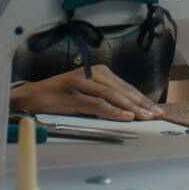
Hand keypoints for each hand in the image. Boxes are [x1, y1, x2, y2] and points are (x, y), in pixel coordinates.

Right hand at [11, 64, 164, 121]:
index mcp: (97, 71)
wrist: (32, 97)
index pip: (125, 86)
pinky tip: (125, 117)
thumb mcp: (86, 93)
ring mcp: (81, 83)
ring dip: (130, 107)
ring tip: (145, 117)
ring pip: (112, 95)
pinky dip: (113, 111)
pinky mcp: (73, 95)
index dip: (142, 98)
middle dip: (141, 104)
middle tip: (156, 115)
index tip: (156, 110)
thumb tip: (131, 110)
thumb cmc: (61, 97)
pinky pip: (97, 104)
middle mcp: (91, 73)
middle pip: (121, 90)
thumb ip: (105, 97)